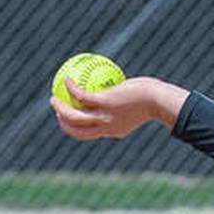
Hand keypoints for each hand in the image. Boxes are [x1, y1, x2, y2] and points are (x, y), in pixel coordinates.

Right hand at [51, 76, 188, 140]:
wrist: (160, 100)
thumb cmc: (152, 100)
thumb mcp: (137, 105)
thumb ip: (123, 104)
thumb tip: (115, 92)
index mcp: (112, 130)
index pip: (88, 135)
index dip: (74, 130)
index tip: (67, 119)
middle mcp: (106, 127)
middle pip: (76, 130)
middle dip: (62, 122)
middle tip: (56, 109)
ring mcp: (104, 115)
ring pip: (74, 115)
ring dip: (60, 108)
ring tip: (53, 97)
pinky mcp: (105, 102)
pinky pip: (81, 95)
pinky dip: (71, 88)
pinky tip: (67, 79)